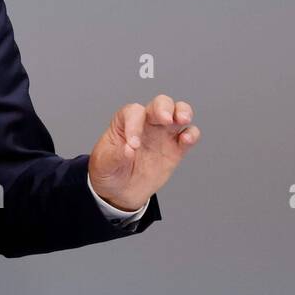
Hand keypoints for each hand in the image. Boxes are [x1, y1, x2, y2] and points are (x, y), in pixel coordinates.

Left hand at [89, 94, 199, 211]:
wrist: (119, 191)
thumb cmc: (108, 171)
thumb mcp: (104, 165)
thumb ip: (115, 156)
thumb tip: (128, 149)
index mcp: (125, 122)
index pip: (134, 112)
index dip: (134, 124)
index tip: (133, 145)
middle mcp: (146, 124)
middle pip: (160, 104)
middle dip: (164, 107)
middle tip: (166, 119)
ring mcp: (163, 135)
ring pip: (178, 112)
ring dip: (183, 112)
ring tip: (182, 120)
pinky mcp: (175, 149)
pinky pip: (189, 135)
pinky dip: (191, 134)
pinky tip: (186, 139)